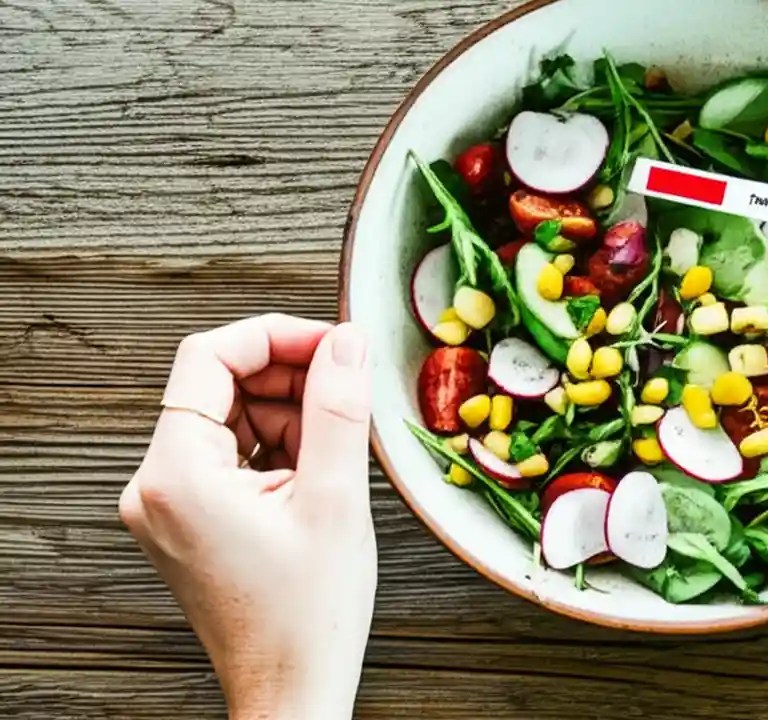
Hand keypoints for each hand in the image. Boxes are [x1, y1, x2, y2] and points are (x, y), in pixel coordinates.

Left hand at [119, 315, 375, 719]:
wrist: (293, 690)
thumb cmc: (308, 617)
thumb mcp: (335, 499)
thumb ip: (338, 408)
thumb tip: (346, 342)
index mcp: (175, 476)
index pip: (209, 359)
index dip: (275, 336)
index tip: (332, 341)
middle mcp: (157, 487)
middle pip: (219, 387)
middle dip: (289, 378)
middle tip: (349, 388)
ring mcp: (170, 505)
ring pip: (231, 418)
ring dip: (290, 416)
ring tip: (340, 450)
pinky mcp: (191, 520)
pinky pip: (232, 455)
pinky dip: (279, 448)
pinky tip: (320, 473)